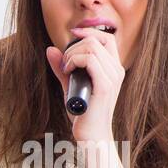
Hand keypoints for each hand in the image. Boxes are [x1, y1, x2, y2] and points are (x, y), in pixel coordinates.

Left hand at [45, 27, 124, 143]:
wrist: (92, 136)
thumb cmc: (83, 114)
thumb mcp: (70, 85)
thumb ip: (62, 68)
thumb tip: (50, 49)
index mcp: (113, 69)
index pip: (107, 38)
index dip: (89, 31)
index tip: (73, 33)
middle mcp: (116, 70)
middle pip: (97, 40)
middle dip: (74, 46)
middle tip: (64, 64)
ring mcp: (112, 78)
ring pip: (92, 47)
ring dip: (72, 54)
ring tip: (65, 69)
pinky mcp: (105, 86)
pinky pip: (90, 60)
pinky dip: (74, 61)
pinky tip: (67, 72)